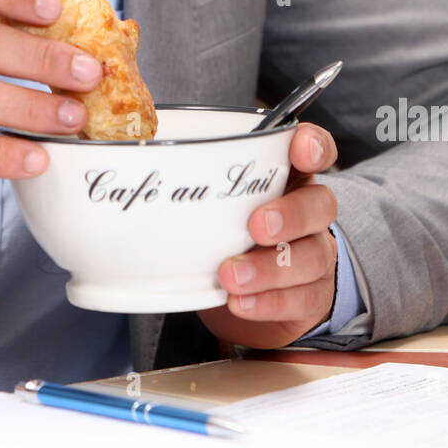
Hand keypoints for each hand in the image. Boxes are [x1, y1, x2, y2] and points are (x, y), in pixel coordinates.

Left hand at [197, 123, 338, 349]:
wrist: (254, 301)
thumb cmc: (226, 237)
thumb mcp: (213, 204)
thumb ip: (192, 184)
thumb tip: (127, 161)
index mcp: (287, 178)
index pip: (314, 150)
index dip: (314, 145)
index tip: (299, 148)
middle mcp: (307, 212)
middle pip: (320, 204)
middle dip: (290, 214)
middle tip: (255, 227)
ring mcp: (314, 255)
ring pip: (313, 255)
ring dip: (269, 268)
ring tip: (230, 277)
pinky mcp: (311, 296)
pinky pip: (303, 298)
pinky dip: (269, 302)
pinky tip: (241, 302)